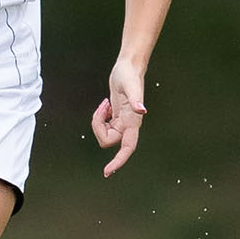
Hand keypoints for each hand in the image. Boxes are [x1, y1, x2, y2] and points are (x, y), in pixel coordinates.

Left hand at [91, 58, 148, 176]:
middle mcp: (128, 125)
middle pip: (108, 140)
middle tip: (102, 108)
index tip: (107, 171)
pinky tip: (106, 105)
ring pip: (105, 134)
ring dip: (98, 121)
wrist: (129, 67)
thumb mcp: (131, 86)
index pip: (127, 148)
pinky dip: (100, 118)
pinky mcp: (117, 117)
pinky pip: (104, 126)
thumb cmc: (130, 75)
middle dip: (98, 128)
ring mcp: (122, 122)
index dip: (118, 161)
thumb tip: (141, 111)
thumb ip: (135, 99)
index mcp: (132, 122)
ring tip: (104, 104)